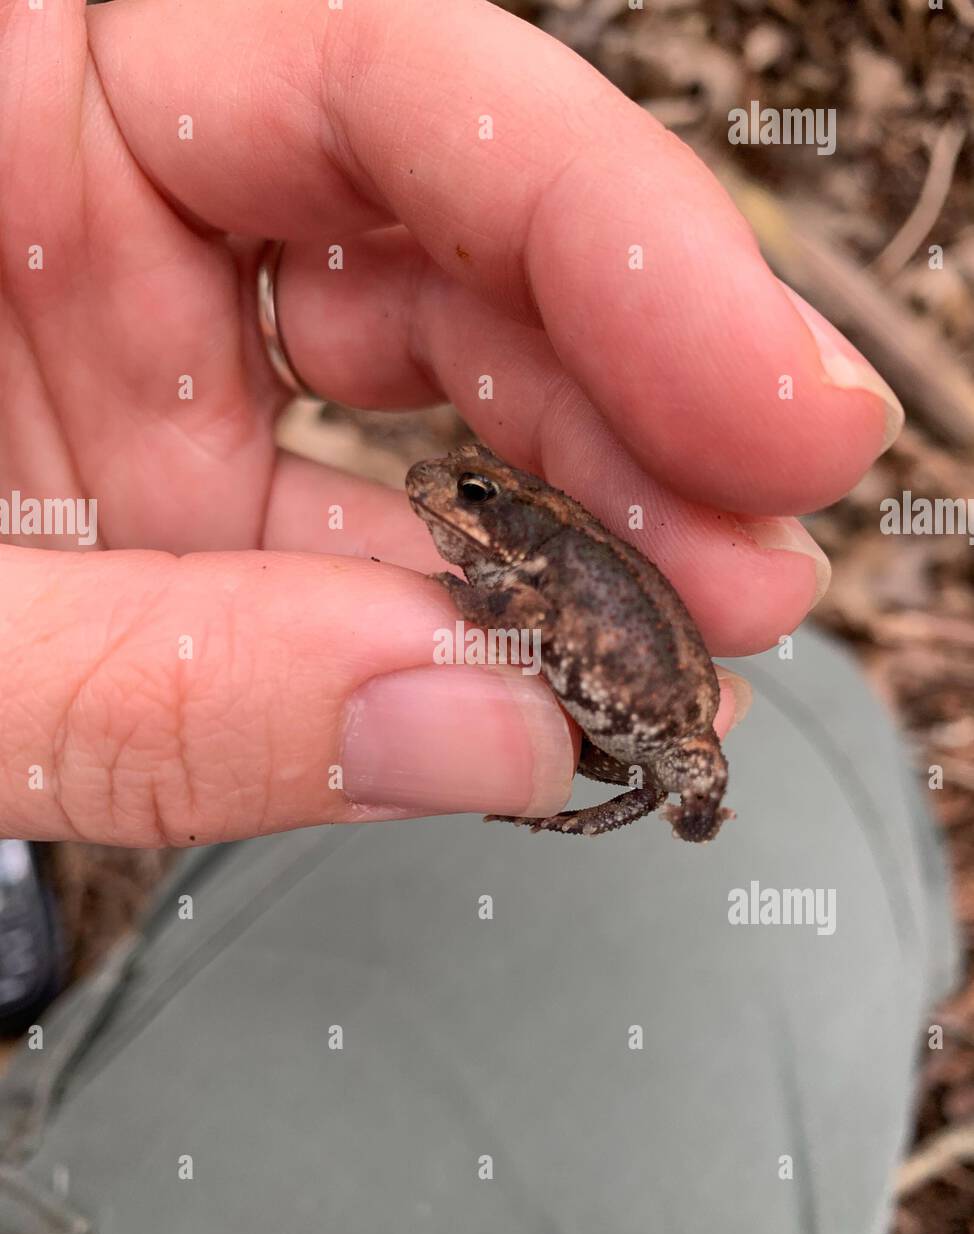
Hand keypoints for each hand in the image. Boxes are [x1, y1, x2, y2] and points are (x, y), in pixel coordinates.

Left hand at [0, 0, 900, 845]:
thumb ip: (166, 685)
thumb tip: (481, 735)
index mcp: (2, 87)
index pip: (378, 83)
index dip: (615, 234)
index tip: (771, 406)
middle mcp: (85, 189)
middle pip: (447, 234)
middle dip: (640, 402)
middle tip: (760, 561)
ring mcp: (129, 343)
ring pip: (427, 384)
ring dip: (583, 518)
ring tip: (698, 634)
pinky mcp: (148, 481)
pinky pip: (346, 522)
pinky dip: (455, 609)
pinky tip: (548, 670)